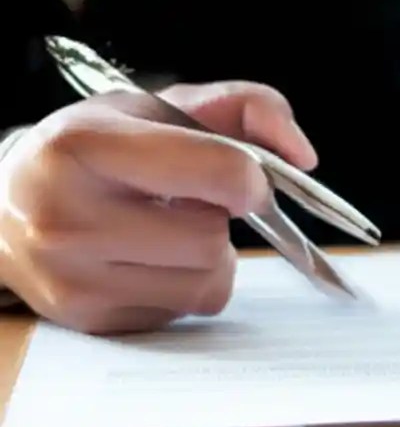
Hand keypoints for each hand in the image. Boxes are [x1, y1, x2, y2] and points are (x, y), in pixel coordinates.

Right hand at [0, 82, 316, 334]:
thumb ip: (243, 107)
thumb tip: (304, 155)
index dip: (249, 176)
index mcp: (85, 146)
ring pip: (208, 282)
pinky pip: (187, 310)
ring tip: (160, 230)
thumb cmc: (87, 151)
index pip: (219, 172)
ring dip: (207, 256)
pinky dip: (184, 285)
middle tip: (182, 202)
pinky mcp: (90, 319)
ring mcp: (74, 278)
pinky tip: (145, 260)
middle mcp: (67, 217)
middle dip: (215, 218)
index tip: (241, 177)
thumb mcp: (154, 107)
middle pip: (212, 238)